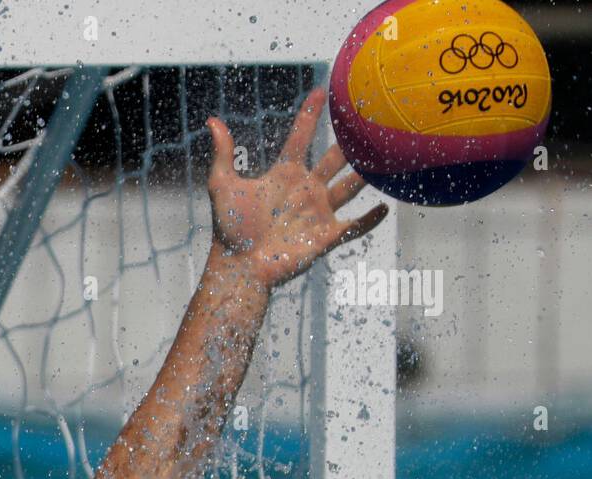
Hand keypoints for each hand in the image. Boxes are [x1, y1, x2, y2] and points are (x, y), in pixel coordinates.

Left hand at [207, 87, 387, 289]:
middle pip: (333, 159)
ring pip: (350, 187)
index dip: (310, 115)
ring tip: (388, 154)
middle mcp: (305, 189)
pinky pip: (354, 226)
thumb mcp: (222, 185)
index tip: (321, 91)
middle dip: (350, 141)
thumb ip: (223, 154)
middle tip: (369, 118)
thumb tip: (211, 121)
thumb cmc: (229, 229)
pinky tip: (386, 207)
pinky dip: (370, 219)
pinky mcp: (326, 236)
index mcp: (283, 175)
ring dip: (367, 173)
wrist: (239, 266)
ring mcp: (318, 212)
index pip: (300, 138)